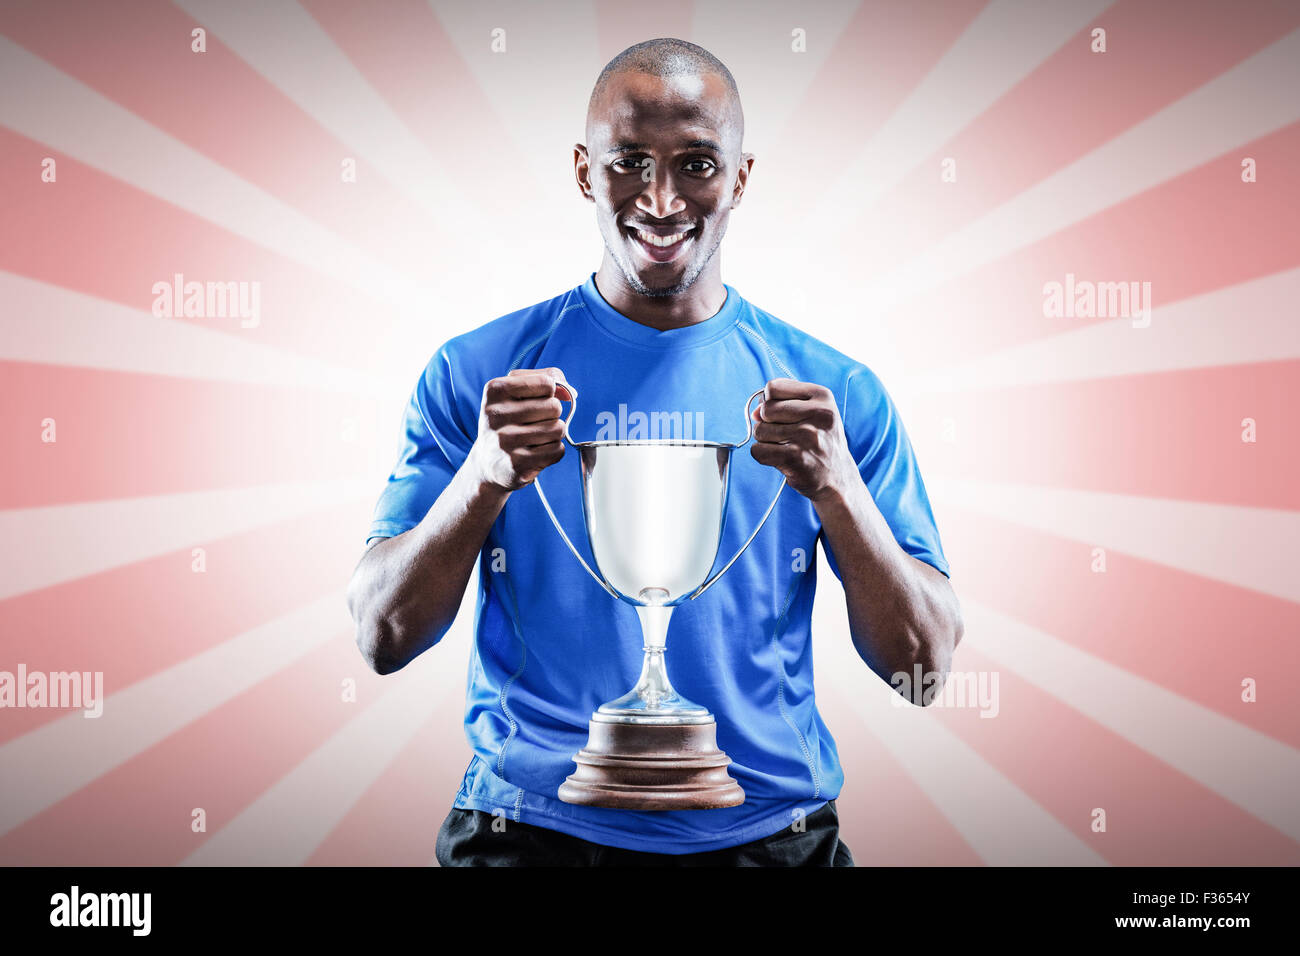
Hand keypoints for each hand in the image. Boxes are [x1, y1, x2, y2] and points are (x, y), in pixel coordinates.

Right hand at [469, 367, 571, 491]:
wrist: (488, 462)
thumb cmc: (508, 420)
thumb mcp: (517, 391)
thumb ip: (546, 378)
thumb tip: (569, 393)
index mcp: (495, 390)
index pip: (546, 382)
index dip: (549, 392)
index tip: (535, 401)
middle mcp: (496, 415)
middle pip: (554, 406)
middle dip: (551, 415)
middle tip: (533, 422)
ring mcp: (505, 441)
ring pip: (558, 429)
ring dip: (553, 434)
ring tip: (534, 438)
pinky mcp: (516, 464)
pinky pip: (557, 450)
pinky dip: (552, 451)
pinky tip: (535, 453)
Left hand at [750, 378, 859, 501]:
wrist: (838, 476)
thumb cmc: (821, 440)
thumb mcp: (814, 411)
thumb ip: (782, 402)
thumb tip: (754, 412)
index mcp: (822, 396)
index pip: (773, 387)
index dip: (770, 401)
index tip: (781, 414)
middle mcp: (818, 413)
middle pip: (765, 409)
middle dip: (766, 423)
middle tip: (783, 434)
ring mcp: (807, 436)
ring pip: (760, 431)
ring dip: (765, 441)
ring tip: (785, 447)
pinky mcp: (796, 458)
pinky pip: (758, 450)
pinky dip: (763, 455)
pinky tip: (780, 458)